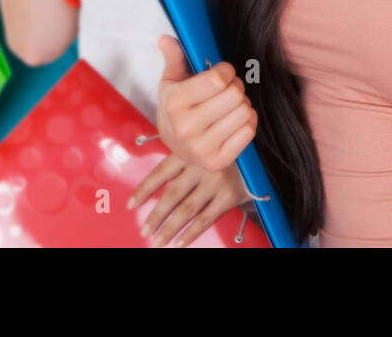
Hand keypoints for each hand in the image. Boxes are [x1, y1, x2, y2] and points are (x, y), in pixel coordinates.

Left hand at [127, 154, 251, 247]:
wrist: (260, 154)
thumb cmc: (227, 154)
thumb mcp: (204, 149)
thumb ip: (184, 162)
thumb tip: (156, 187)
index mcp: (191, 152)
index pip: (160, 172)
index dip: (144, 189)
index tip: (131, 204)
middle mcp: (201, 166)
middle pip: (171, 195)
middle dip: (155, 216)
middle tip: (144, 230)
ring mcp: (215, 182)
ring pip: (186, 210)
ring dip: (169, 228)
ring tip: (158, 241)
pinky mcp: (229, 196)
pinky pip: (206, 219)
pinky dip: (191, 233)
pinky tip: (180, 242)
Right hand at [155, 35, 256, 171]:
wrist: (176, 147)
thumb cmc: (177, 108)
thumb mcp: (171, 81)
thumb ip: (173, 58)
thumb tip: (166, 38)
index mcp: (174, 104)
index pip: (217, 79)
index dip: (226, 70)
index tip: (221, 73)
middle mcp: (186, 128)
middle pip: (235, 94)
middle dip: (235, 86)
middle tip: (226, 90)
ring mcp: (202, 148)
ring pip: (245, 112)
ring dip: (242, 104)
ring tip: (229, 106)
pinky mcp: (217, 162)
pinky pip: (249, 131)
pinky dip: (247, 122)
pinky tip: (233, 121)